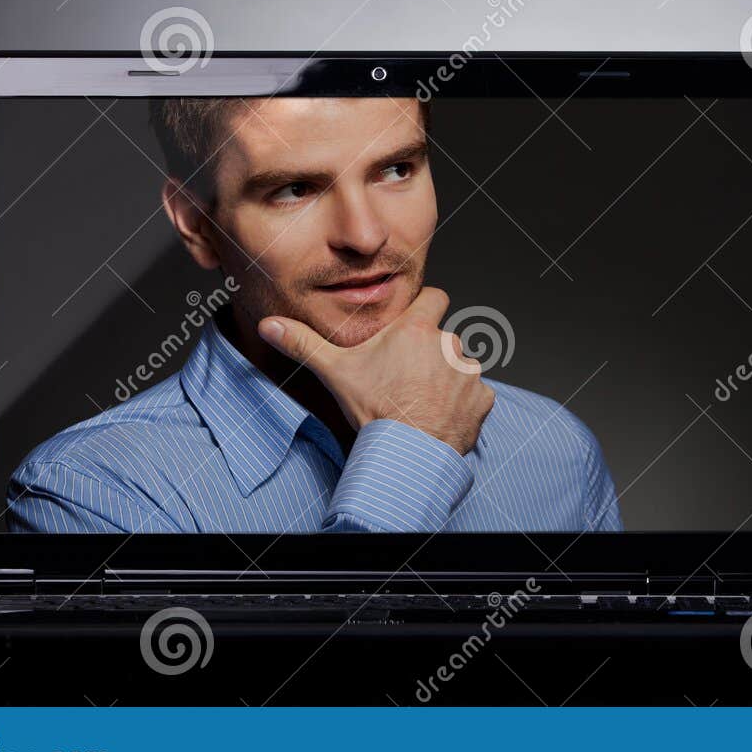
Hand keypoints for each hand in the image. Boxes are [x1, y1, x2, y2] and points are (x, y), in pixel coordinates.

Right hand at [256, 286, 494, 454]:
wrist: (406, 455)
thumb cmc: (374, 411)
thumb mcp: (335, 372)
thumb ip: (304, 344)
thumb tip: (269, 325)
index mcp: (417, 330)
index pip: (434, 297)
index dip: (425, 308)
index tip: (413, 324)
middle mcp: (449, 344)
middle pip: (443, 338)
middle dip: (430, 353)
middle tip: (406, 377)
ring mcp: (469, 372)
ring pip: (460, 366)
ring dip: (447, 378)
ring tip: (422, 400)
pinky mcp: (482, 399)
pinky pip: (475, 394)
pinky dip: (462, 403)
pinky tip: (440, 416)